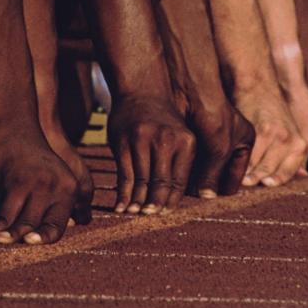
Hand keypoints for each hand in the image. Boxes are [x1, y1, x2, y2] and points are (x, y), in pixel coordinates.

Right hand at [0, 124, 78, 244]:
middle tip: (4, 245)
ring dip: (1, 234)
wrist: (7, 119)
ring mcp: (28, 186)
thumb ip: (53, 202)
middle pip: (32, 229)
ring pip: (14, 224)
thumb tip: (48, 230)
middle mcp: (51, 188)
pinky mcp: (5, 182)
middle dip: (17, 239)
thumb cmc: (26, 150)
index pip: (56, 228)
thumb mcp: (51, 172)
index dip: (40, 240)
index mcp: (67, 188)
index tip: (26, 242)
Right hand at [108, 96, 194, 214]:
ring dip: (138, 201)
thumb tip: (174, 200)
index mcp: (186, 143)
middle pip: (161, 184)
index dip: (171, 201)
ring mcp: (143, 141)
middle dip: (155, 205)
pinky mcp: (123, 142)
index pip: (179, 182)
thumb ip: (180, 164)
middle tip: (150, 216)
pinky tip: (121, 205)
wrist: (142, 91)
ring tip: (135, 213)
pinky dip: (123, 193)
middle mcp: (166, 141)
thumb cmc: (163, 121)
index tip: (165, 213)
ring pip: (142, 181)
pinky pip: (124, 174)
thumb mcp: (180, 136)